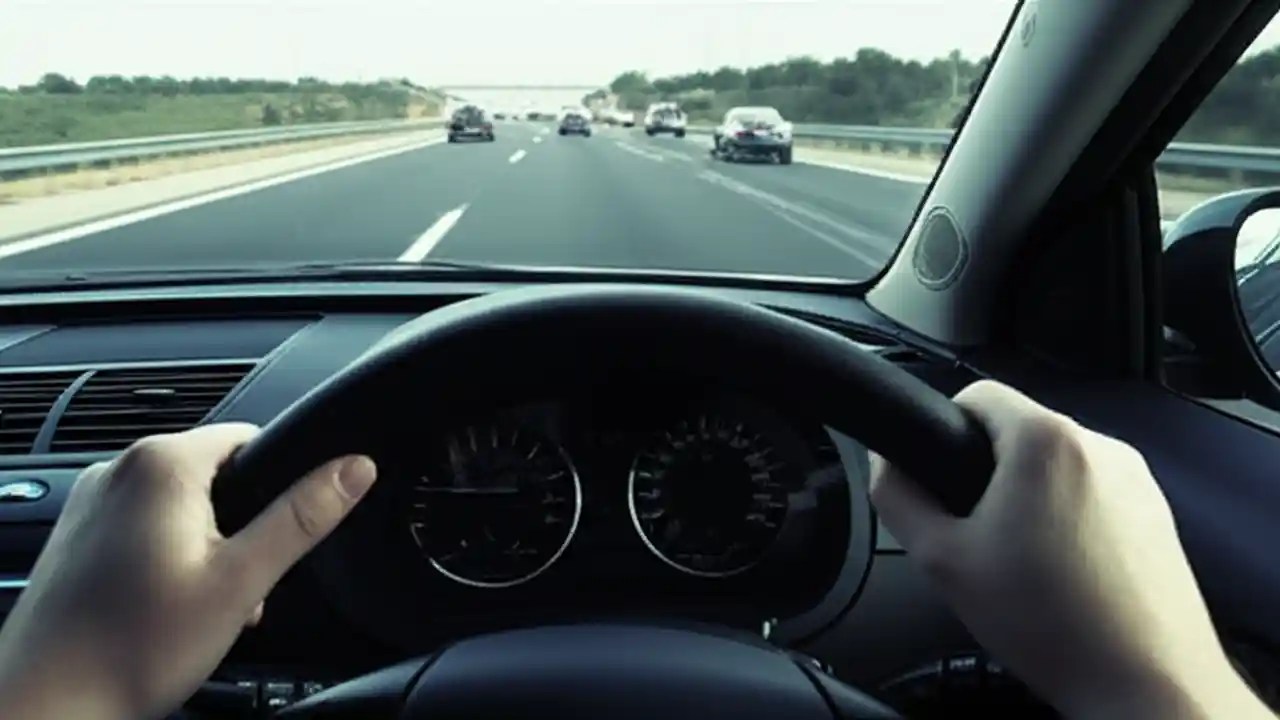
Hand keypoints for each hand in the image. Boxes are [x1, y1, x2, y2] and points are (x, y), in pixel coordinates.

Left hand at [0, 424, 376, 719]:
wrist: (45, 704)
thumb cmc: (133, 648)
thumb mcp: (242, 580)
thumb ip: (302, 518)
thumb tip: (355, 468)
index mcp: (163, 464)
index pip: (250, 438)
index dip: (279, 486)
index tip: (277, 538)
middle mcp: (120, 470)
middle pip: (216, 475)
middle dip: (242, 527)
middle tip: (240, 587)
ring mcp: (91, 501)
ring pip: (182, 504)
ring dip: (208, 547)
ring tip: (202, 607)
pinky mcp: (77, 535)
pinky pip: (144, 526)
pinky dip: (169, 558)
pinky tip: (167, 609)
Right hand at [869, 380, 1266, 719]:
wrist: (1143, 684)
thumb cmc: (1054, 626)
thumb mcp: (941, 560)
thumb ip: (897, 498)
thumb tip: (887, 466)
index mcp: (1046, 442)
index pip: (976, 393)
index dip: (944, 431)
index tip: (941, 477)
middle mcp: (1101, 446)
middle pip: (1017, 432)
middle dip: (988, 474)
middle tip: (975, 535)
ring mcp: (1137, 480)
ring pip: (1056, 467)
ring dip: (1030, 499)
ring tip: (1021, 564)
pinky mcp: (1157, 514)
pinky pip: (1094, 496)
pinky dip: (1070, 523)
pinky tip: (1061, 576)